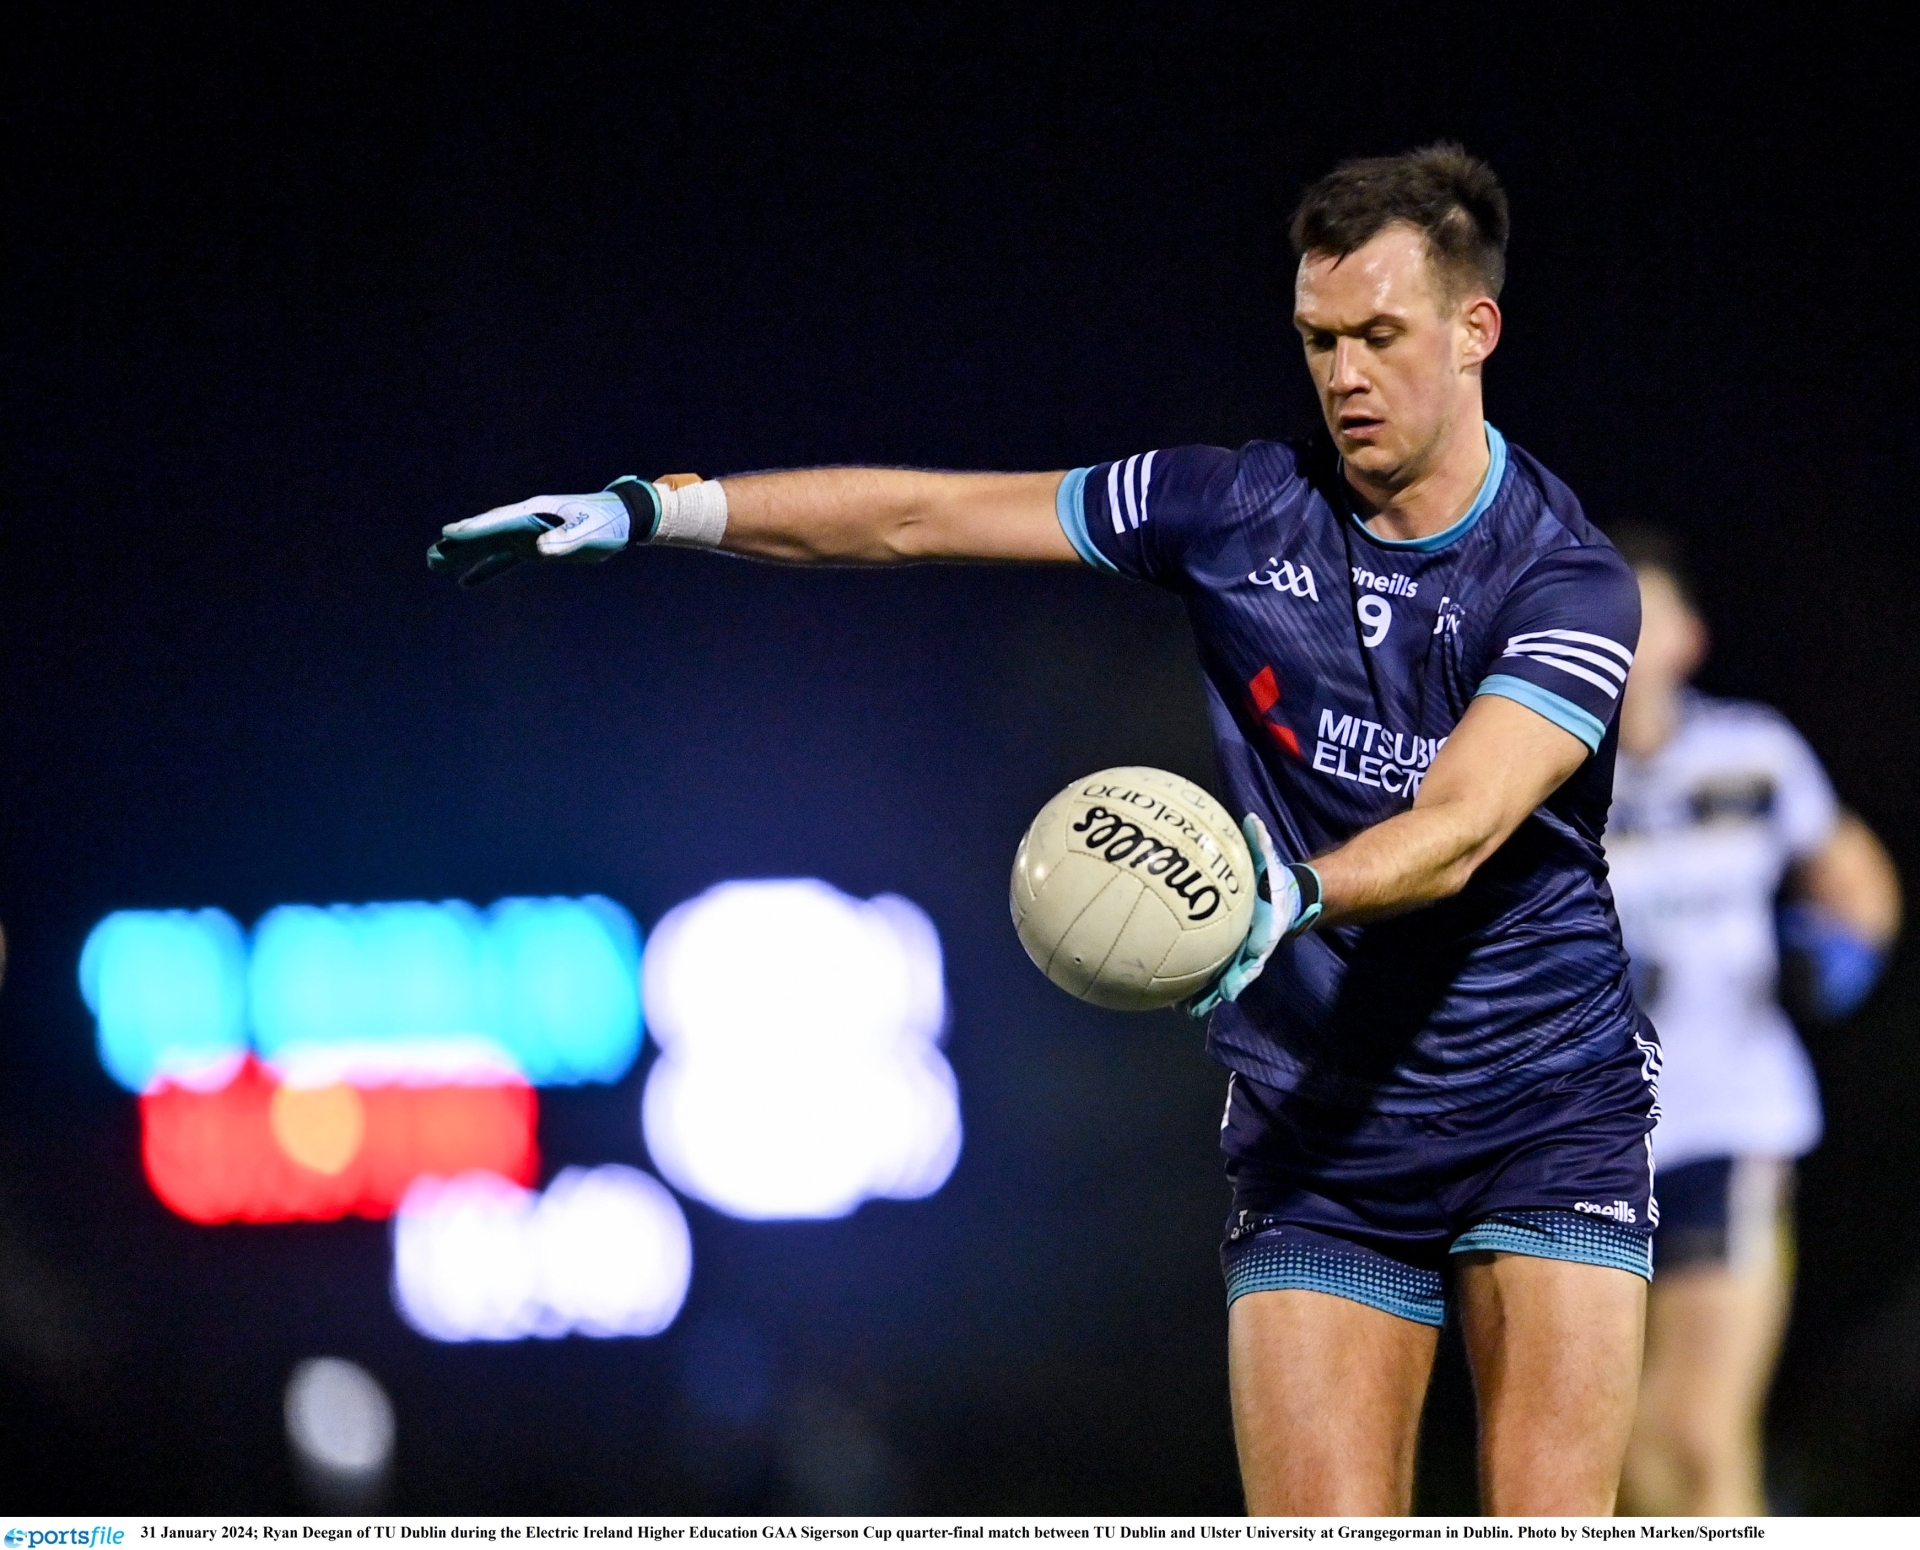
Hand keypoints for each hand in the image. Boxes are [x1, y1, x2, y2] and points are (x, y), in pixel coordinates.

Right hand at [427, 481, 661, 587]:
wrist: (621, 521)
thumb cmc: (607, 522)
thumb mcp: (589, 531)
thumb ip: (565, 540)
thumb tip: (540, 550)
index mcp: (535, 512)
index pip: (499, 521)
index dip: (476, 529)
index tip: (451, 534)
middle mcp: (525, 521)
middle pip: (485, 533)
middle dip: (459, 544)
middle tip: (431, 555)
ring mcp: (526, 534)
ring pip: (488, 547)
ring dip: (464, 557)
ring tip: (435, 565)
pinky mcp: (533, 549)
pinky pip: (503, 561)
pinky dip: (485, 570)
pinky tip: (465, 582)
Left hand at [1186, 816, 1318, 1018]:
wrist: (1284, 897)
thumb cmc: (1275, 880)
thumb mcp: (1271, 862)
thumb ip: (1262, 844)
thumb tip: (1252, 821)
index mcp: (1261, 933)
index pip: (1252, 956)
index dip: (1241, 972)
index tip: (1230, 988)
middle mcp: (1247, 949)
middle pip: (1230, 976)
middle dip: (1212, 992)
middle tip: (1191, 1007)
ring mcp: (1235, 953)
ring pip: (1217, 977)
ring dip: (1199, 993)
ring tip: (1175, 1007)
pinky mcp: (1223, 950)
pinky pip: (1204, 963)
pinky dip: (1188, 973)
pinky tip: (1163, 982)